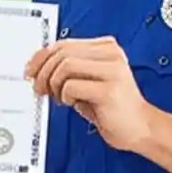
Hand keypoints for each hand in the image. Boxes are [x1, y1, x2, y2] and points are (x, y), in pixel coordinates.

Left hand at [25, 36, 155, 151]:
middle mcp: (111, 54)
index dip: (42, 56)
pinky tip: (72, 103)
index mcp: (106, 48)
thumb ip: (69, 70)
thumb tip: (38, 67)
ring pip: (65, 65)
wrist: (141, 129)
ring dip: (54, 84)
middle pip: (62, 52)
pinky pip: (71, 85)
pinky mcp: (109, 89)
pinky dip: (65, 96)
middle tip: (39, 88)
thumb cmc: (112, 108)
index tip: (31, 70)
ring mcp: (113, 70)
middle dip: (43, 71)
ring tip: (59, 98)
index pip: (64, 43)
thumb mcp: (88, 81)